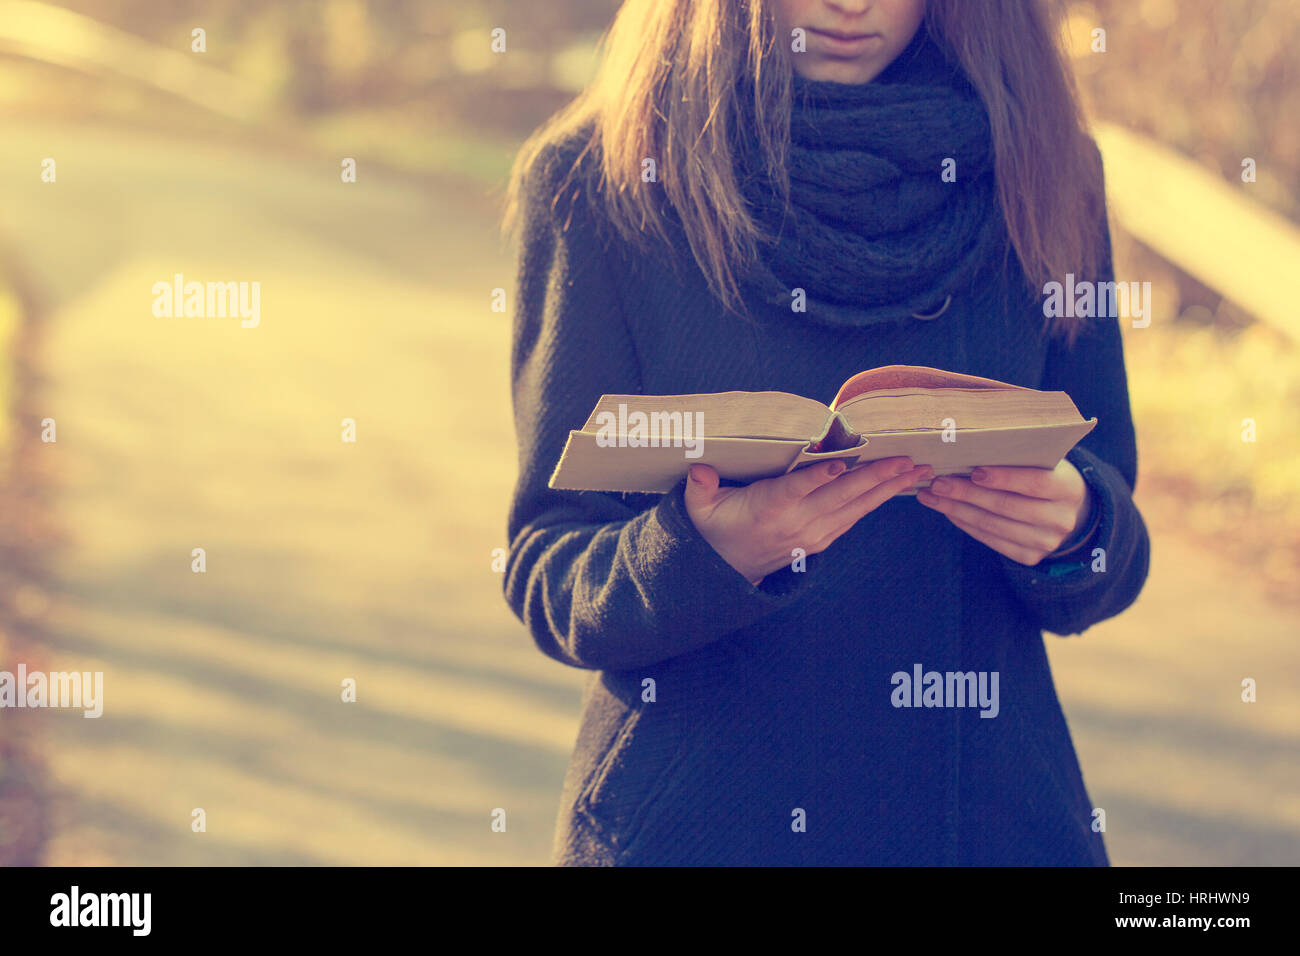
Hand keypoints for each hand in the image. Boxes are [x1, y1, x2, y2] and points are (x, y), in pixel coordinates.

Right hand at [685, 456, 933, 585]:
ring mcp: (814, 533)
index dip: (818, 477)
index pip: (795, 490)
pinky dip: (879, 499)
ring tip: (916, 469)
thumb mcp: (699, 508)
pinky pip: (855, 515)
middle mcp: (797, 523)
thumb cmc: (716, 526)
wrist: (728, 568)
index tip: (841, 463)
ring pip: (856, 507)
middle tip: (905, 460)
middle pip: (840, 497)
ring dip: (888, 488)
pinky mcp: (824, 538)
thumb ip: (700, 487)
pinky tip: (899, 484)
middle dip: (875, 478)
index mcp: (768, 510)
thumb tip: (699, 470)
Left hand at [915, 459, 1091, 566]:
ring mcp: (1046, 543)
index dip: (1004, 478)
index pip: (1035, 483)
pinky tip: (947, 509)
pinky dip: (964, 524)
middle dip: (967, 493)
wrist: (1066, 510)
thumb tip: (967, 448)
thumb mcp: (1042, 461)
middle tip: (938, 482)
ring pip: (993, 525)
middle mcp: (1061, 519)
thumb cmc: (1044, 474)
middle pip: (1006, 506)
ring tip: (932, 495)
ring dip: (957, 509)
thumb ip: (1017, 456)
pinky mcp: (1029, 557)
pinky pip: (990, 540)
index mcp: (1069, 488)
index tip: (974, 470)